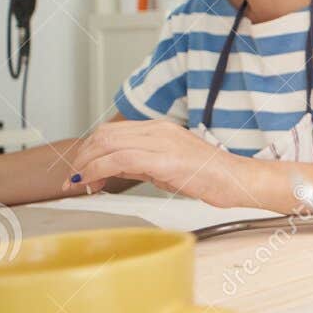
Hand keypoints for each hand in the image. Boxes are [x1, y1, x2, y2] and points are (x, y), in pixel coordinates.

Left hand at [62, 119, 256, 205]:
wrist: (238, 181)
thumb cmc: (211, 177)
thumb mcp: (170, 166)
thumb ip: (142, 164)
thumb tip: (114, 170)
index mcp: (161, 129)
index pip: (112, 131)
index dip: (90, 149)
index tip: (82, 170)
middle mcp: (158, 130)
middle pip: (104, 135)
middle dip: (82, 157)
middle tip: (75, 178)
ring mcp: (161, 142)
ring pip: (106, 145)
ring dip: (86, 165)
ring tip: (80, 183)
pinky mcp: (163, 159)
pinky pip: (118, 160)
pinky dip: (97, 171)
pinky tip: (92, 183)